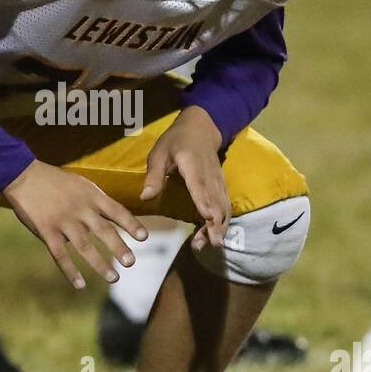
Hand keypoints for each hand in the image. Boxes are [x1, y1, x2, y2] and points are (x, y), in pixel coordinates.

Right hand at [4, 160, 147, 289]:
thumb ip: (95, 200)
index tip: (143, 238)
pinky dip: (70, 271)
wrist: (23, 175)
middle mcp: (80, 209)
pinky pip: (60, 255)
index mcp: (91, 195)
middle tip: (130, 263)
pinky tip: (80, 285)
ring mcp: (63, 221)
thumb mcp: (80, 183)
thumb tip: (113, 216)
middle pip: (104, 231)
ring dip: (100, 263)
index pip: (117, 211)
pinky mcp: (46, 231)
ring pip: (85, 246)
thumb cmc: (54, 180)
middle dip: (119, 248)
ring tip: (114, 277)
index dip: (131, 224)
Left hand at [141, 107, 229, 251]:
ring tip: (212, 244)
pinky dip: (223, 220)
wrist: (202, 127)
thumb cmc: (177, 140)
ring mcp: (218, 182)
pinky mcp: (221, 186)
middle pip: (216, 202)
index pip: (200, 187)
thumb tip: (145, 197)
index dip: (205, 202)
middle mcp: (209, 176)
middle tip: (210, 243)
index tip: (208, 218)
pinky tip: (216, 235)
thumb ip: (154, 175)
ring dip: (219, 226)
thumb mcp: (159, 152)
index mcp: (193, 167)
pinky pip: (225, 205)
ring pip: (223, 206)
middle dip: (215, 224)